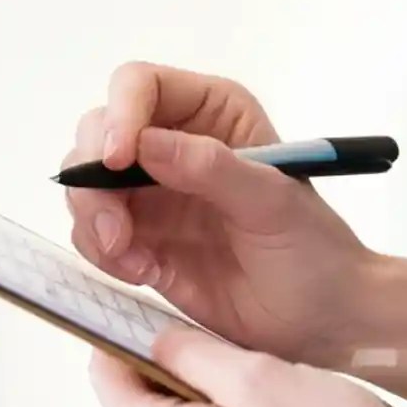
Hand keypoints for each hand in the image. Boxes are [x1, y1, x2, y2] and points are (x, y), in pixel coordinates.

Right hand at [64, 62, 371, 364]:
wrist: (321, 320)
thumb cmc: (313, 252)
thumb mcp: (272, 203)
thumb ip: (211, 169)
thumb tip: (143, 144)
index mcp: (211, 113)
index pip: (139, 87)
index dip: (118, 116)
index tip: (117, 161)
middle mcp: (173, 144)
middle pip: (97, 135)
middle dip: (92, 181)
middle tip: (115, 231)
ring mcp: (152, 196)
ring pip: (86, 188)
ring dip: (95, 223)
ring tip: (135, 261)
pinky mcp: (141, 242)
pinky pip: (94, 236)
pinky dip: (104, 255)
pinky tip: (144, 273)